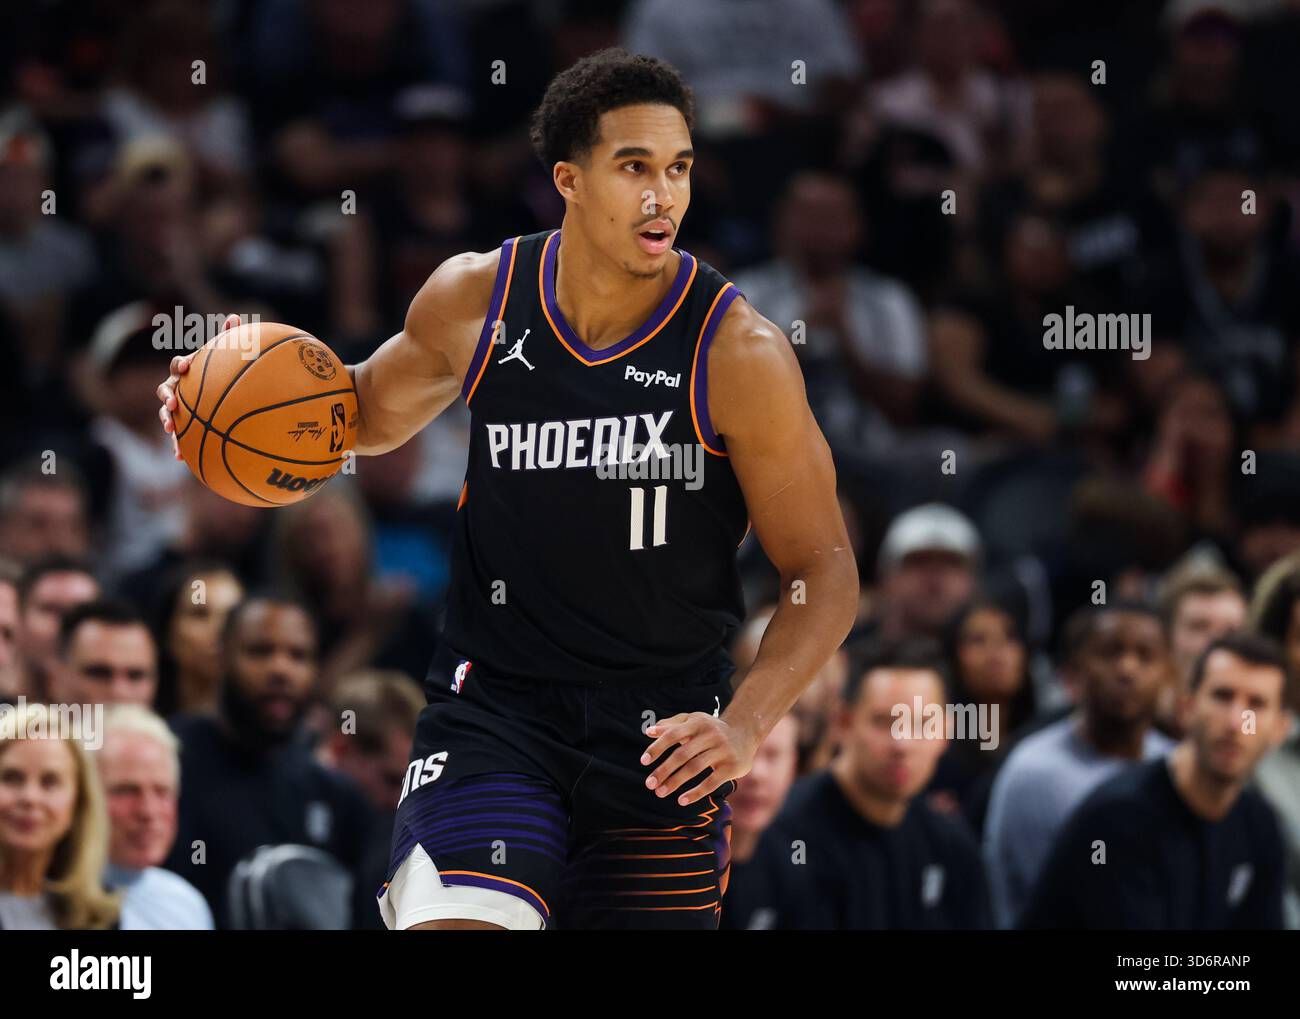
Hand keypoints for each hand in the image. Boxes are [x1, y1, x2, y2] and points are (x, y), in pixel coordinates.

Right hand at [157, 313, 240, 458]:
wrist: (222, 396)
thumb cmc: (222, 373)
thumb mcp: (226, 357)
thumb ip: (229, 338)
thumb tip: (235, 316)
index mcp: (187, 371)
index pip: (178, 364)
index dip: (180, 364)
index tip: (187, 366)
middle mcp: (177, 388)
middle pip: (165, 390)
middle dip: (166, 397)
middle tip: (172, 404)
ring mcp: (178, 408)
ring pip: (167, 415)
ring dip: (167, 421)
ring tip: (171, 430)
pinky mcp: (183, 426)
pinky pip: (178, 436)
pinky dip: (178, 446)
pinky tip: (181, 458)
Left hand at [640, 713, 757, 806]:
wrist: (746, 732)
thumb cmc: (711, 728)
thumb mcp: (693, 721)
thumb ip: (671, 725)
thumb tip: (649, 731)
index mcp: (697, 722)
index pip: (673, 735)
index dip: (657, 748)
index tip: (643, 762)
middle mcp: (711, 734)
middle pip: (682, 754)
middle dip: (664, 770)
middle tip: (649, 784)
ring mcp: (722, 750)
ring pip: (695, 768)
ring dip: (675, 782)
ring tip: (661, 792)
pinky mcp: (732, 766)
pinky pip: (711, 782)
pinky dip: (696, 792)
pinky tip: (682, 801)